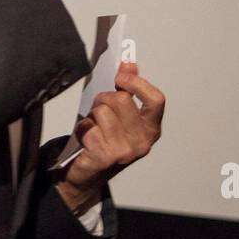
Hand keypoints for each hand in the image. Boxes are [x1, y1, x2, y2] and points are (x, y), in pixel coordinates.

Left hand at [55, 62, 164, 210]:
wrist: (88, 175)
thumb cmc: (104, 140)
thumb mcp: (120, 115)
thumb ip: (127, 89)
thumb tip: (128, 63)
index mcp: (151, 128)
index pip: (156, 99)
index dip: (138, 83)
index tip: (121, 76)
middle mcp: (142, 142)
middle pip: (122, 100)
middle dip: (104, 98)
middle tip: (99, 107)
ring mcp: (125, 151)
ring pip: (102, 111)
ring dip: (92, 114)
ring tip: (93, 126)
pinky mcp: (105, 157)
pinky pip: (88, 126)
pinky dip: (82, 128)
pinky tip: (86, 139)